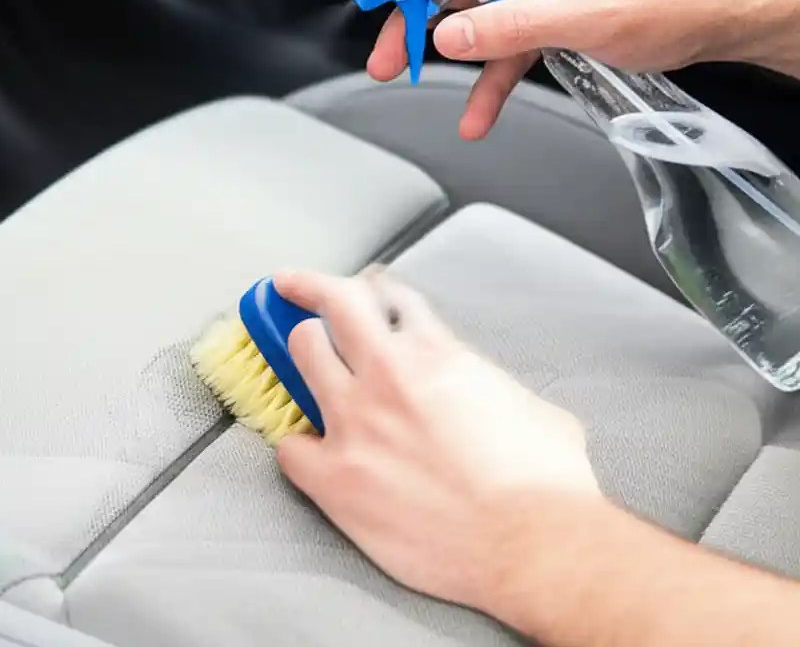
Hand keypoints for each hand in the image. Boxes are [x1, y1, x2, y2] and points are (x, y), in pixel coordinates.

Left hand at [272, 270, 601, 610]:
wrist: (531, 546)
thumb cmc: (544, 488)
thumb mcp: (536, 409)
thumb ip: (495, 389)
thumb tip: (490, 396)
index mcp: (438, 356)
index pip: (391, 298)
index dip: (373, 289)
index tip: (363, 289)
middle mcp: (389, 376)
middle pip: (334, 305)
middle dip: (311, 290)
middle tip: (294, 287)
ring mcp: (354, 423)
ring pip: (301, 356)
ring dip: (301, 354)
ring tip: (298, 358)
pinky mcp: (334, 477)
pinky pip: (288, 446)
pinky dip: (296, 446)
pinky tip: (306, 451)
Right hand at [368, 0, 799, 139]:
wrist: (717, 19)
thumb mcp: (581, 17)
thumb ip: (510, 27)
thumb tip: (450, 37)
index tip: (384, 7)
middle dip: (422, 27)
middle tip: (389, 59)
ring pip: (481, 24)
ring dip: (460, 65)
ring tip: (427, 91)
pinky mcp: (552, 17)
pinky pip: (510, 47)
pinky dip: (494, 80)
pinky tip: (480, 111)